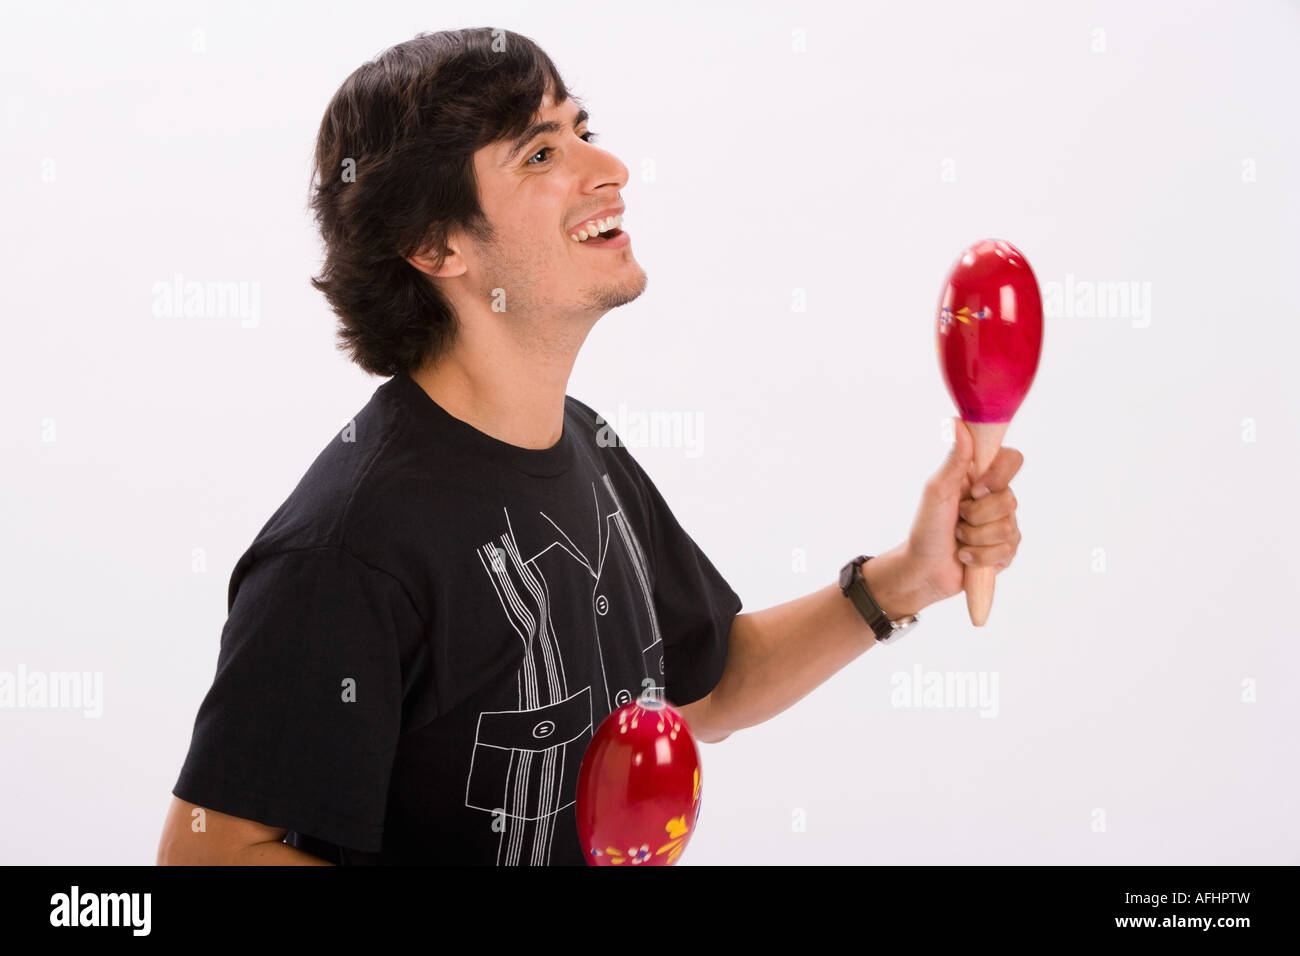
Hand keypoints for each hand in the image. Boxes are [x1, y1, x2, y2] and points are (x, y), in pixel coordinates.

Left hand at [903, 418, 1023, 607]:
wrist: (923, 569)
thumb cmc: (926, 527)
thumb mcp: (937, 491)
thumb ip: (954, 460)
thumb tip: (959, 422)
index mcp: (981, 478)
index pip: (1012, 460)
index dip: (999, 476)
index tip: (977, 488)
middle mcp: (996, 498)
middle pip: (1010, 499)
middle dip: (976, 516)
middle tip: (957, 520)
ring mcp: (1004, 525)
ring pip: (1008, 528)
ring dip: (975, 538)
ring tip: (959, 539)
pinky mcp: (1005, 551)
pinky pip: (1006, 551)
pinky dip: (979, 557)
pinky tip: (965, 556)